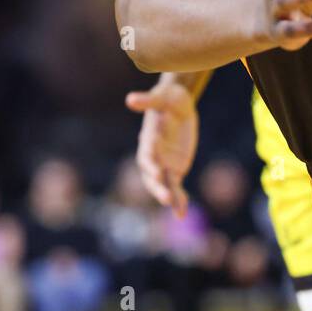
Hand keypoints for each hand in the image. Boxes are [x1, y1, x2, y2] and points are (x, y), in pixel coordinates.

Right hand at [125, 80, 197, 215]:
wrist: (177, 106)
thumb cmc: (167, 99)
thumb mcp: (162, 97)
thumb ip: (148, 101)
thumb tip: (130, 99)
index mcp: (148, 140)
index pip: (148, 154)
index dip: (151, 163)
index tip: (157, 171)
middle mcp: (153, 156)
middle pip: (152, 175)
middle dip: (158, 187)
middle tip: (165, 197)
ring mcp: (164, 164)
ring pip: (164, 185)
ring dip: (168, 197)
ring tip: (176, 209)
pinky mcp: (175, 169)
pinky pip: (175, 187)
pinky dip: (178, 199)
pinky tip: (181, 212)